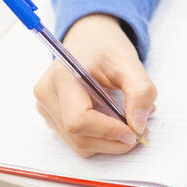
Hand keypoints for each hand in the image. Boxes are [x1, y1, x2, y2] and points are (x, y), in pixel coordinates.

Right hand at [32, 13, 156, 157]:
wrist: (89, 42)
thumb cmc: (106, 49)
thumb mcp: (130, 62)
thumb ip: (141, 92)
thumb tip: (138, 126)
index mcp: (63, 76)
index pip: (78, 120)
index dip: (108, 131)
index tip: (134, 132)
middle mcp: (46, 93)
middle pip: (79, 136)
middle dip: (113, 141)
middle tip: (141, 131)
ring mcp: (45, 107)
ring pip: (79, 144)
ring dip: (109, 142)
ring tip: (129, 123)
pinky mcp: (51, 117)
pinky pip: (77, 142)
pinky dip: (100, 139)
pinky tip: (113, 123)